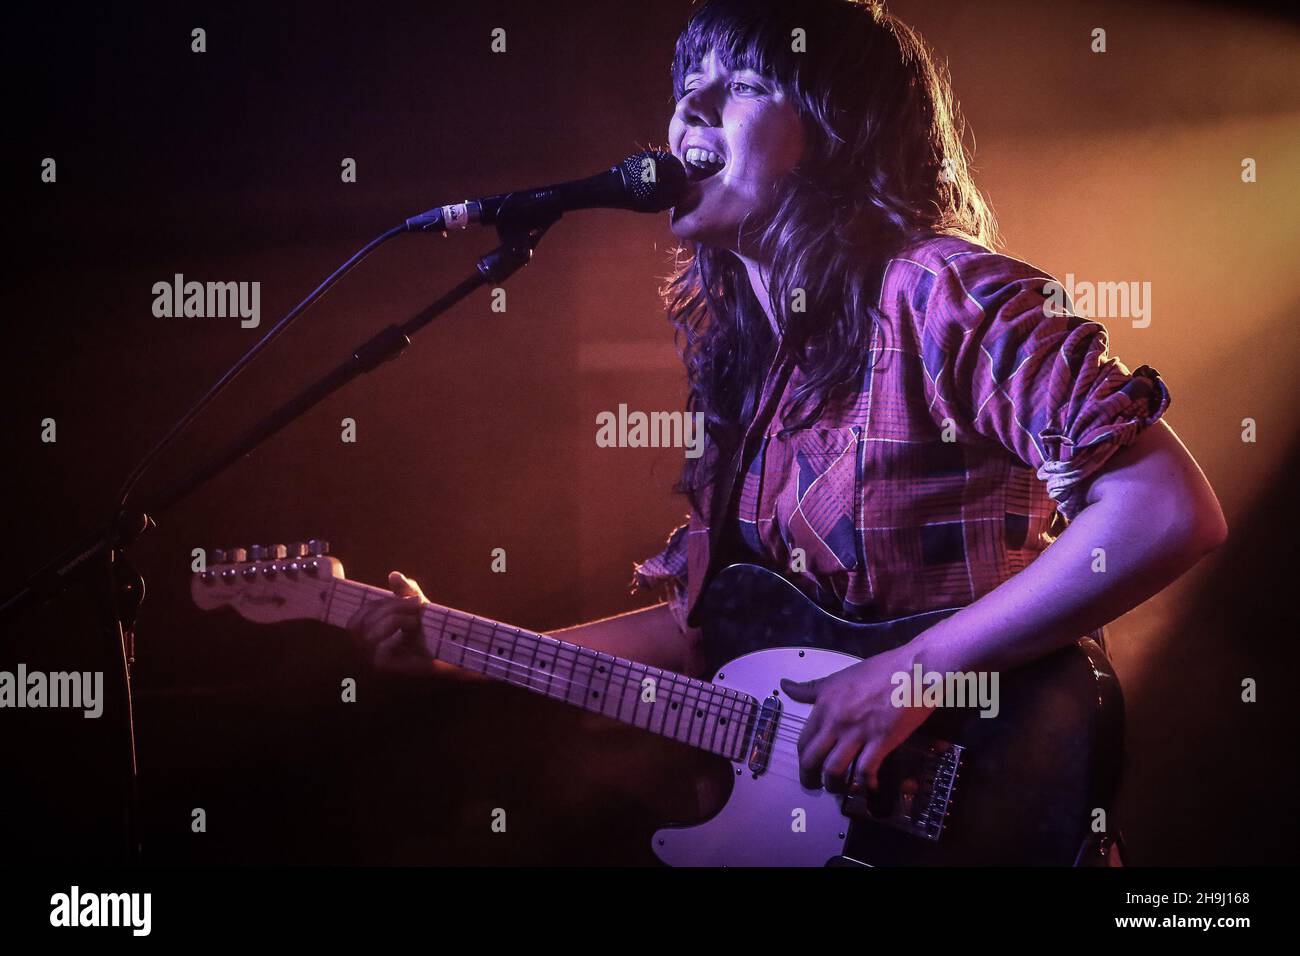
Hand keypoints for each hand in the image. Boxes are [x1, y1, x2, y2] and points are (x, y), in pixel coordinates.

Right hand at [346, 571, 433, 676]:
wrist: (448, 648)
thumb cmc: (429, 628)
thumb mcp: (417, 604)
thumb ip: (405, 590)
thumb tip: (393, 575)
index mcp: (371, 629)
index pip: (361, 615)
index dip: (381, 603)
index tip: (408, 598)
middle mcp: (368, 645)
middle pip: (362, 622)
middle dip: (390, 607)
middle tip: (416, 604)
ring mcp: (374, 658)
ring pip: (368, 635)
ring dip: (394, 619)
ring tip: (415, 621)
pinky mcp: (386, 668)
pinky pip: (380, 652)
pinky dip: (395, 639)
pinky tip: (411, 635)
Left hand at [780, 647, 932, 793]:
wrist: (915, 668)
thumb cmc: (880, 670)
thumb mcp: (839, 677)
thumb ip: (812, 688)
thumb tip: (785, 686)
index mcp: (825, 704)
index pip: (803, 739)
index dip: (802, 759)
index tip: (807, 766)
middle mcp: (836, 720)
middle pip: (812, 759)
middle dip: (810, 778)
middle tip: (815, 786)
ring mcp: (858, 731)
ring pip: (833, 770)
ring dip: (834, 785)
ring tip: (839, 789)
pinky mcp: (881, 740)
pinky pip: (864, 771)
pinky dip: (864, 783)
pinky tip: (869, 785)